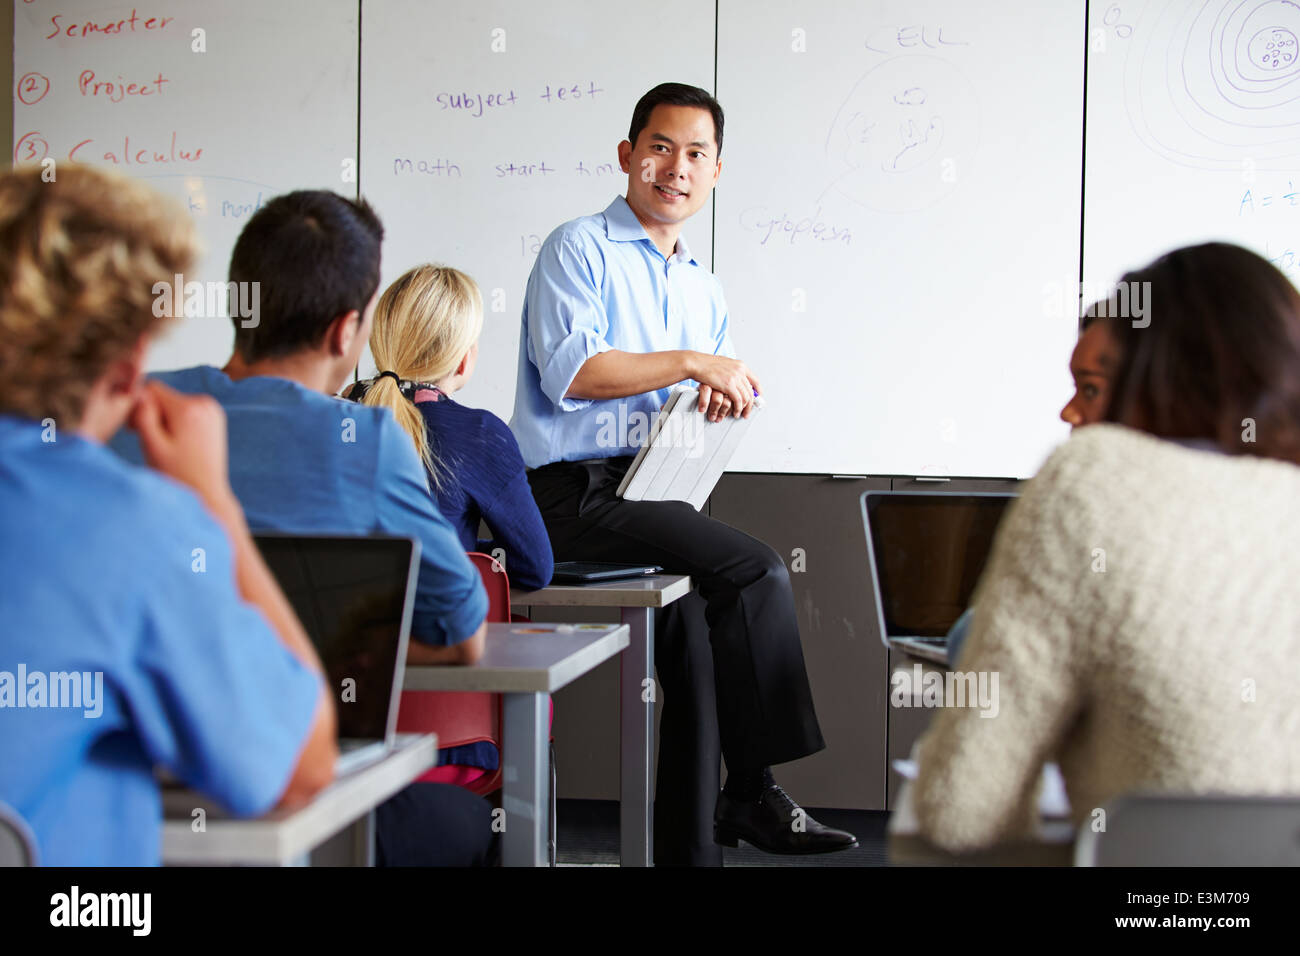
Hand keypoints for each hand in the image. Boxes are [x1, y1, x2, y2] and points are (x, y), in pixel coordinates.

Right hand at [128, 381, 241, 525]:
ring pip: (174, 403)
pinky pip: (187, 410)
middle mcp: (205, 403)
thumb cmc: (178, 474)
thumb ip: (143, 415)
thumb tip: (139, 391)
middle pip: (164, 396)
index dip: (139, 406)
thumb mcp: (152, 445)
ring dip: (166, 419)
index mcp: (189, 408)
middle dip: (154, 414)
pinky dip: (178, 422)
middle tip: (153, 441)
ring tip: (167, 445)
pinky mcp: (215, 416)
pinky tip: (179, 443)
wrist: (207, 492)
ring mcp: (213, 409)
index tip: (136, 429)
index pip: (152, 388)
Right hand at [690, 354, 760, 421]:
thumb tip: (735, 378)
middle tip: (748, 411)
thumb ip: (732, 371)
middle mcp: (740, 371)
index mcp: (740, 366)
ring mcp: (735, 378)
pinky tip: (735, 412)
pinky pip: (738, 400)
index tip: (757, 398)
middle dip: (751, 404)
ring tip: (740, 414)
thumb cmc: (706, 364)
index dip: (757, 392)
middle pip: (751, 391)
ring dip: (744, 408)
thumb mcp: (724, 364)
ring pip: (746, 397)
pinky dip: (738, 408)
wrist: (697, 363)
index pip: (755, 381)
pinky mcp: (729, 385)